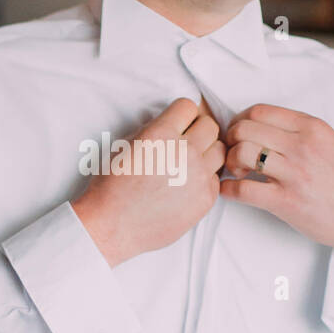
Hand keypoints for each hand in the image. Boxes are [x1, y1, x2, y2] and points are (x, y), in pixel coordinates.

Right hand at [72, 97, 224, 266]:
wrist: (112, 225)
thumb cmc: (112, 186)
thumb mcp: (126, 145)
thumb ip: (154, 130)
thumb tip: (173, 125)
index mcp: (161, 133)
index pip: (189, 107)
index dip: (182, 115)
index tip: (178, 124)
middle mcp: (184, 151)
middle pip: (210, 126)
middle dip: (198, 131)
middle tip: (186, 143)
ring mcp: (199, 176)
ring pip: (221, 151)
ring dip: (207, 153)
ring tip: (190, 164)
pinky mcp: (206, 198)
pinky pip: (217, 178)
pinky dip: (206, 179)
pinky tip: (188, 185)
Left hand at [219, 102, 333, 255]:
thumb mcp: (329, 142)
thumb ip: (299, 131)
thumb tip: (262, 126)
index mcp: (312, 128)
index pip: (259, 111)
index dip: (239, 121)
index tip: (238, 133)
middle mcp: (303, 146)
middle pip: (245, 129)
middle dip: (230, 140)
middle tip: (233, 153)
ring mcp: (295, 174)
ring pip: (241, 154)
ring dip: (229, 162)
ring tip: (239, 172)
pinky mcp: (288, 202)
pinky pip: (244, 190)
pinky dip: (229, 189)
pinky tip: (231, 191)